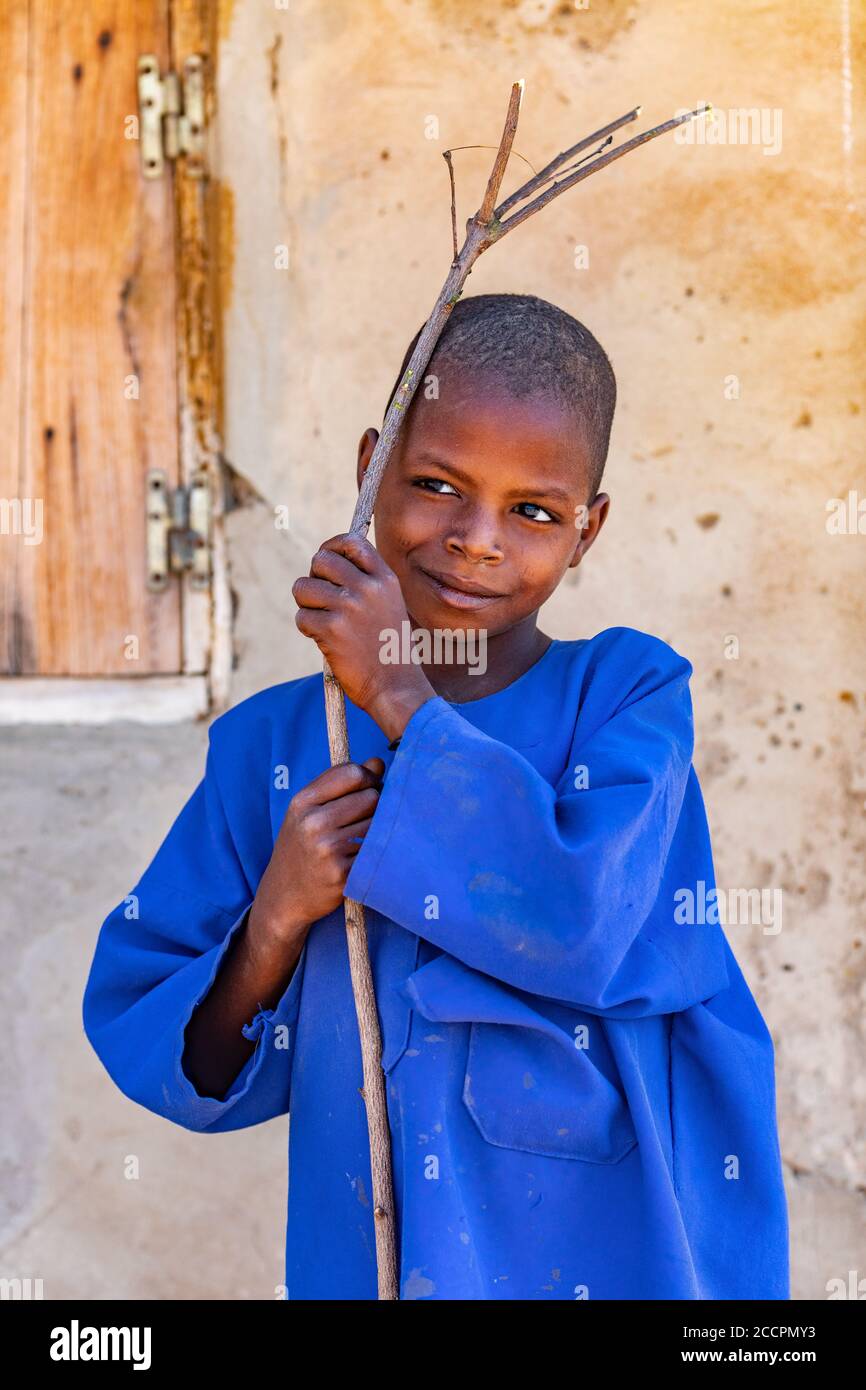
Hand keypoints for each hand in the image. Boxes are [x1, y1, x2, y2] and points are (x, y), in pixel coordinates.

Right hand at [248, 757, 385, 943]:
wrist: (283, 896)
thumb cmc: (301, 847)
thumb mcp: (309, 810)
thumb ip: (341, 783)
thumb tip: (378, 762)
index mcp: (302, 802)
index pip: (352, 773)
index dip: (368, 778)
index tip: (370, 787)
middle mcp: (313, 823)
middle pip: (371, 797)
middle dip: (376, 804)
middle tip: (368, 816)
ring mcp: (328, 849)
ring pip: (378, 824)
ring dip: (378, 829)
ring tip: (362, 838)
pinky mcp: (342, 873)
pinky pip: (375, 851)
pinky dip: (374, 853)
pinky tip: (362, 858)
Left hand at [292, 532, 433, 734]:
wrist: (396, 688)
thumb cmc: (389, 649)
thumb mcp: (389, 605)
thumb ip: (366, 582)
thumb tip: (325, 561)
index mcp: (385, 579)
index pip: (351, 542)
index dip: (331, 547)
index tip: (324, 563)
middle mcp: (367, 588)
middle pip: (320, 560)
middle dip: (314, 578)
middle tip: (321, 600)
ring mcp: (348, 608)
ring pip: (303, 588)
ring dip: (306, 606)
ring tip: (323, 622)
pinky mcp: (331, 630)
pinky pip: (301, 617)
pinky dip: (307, 629)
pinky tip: (324, 641)